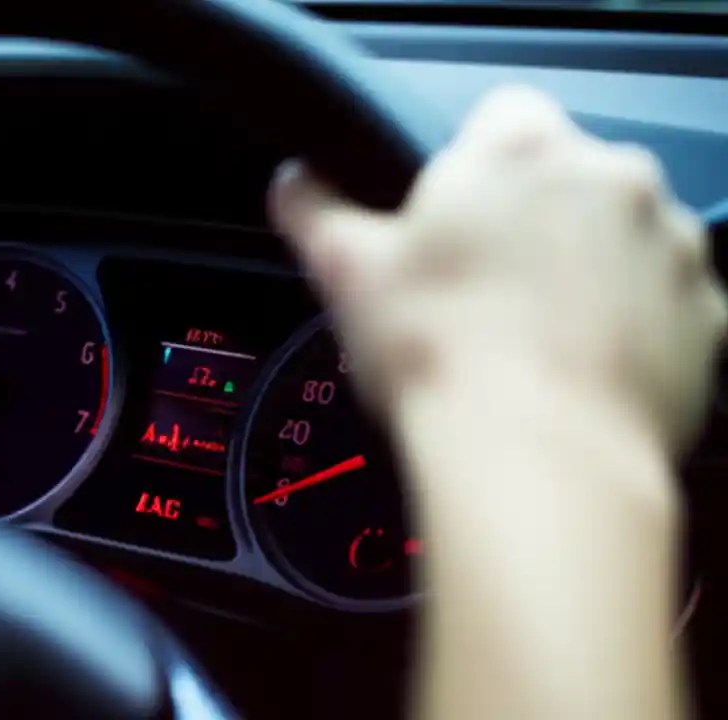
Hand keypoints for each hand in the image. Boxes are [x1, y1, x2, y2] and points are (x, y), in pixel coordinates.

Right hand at [271, 85, 725, 455]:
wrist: (539, 460)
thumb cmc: (439, 355)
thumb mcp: (347, 275)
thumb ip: (314, 213)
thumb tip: (292, 185)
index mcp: (520, 150)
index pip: (502, 117)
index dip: (471, 170)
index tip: (451, 227)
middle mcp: (611, 178)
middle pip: (566, 179)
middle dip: (531, 222)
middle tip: (481, 293)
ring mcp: (671, 245)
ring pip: (621, 239)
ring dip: (585, 272)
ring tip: (532, 341)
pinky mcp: (708, 315)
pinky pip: (665, 304)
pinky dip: (632, 327)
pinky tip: (580, 372)